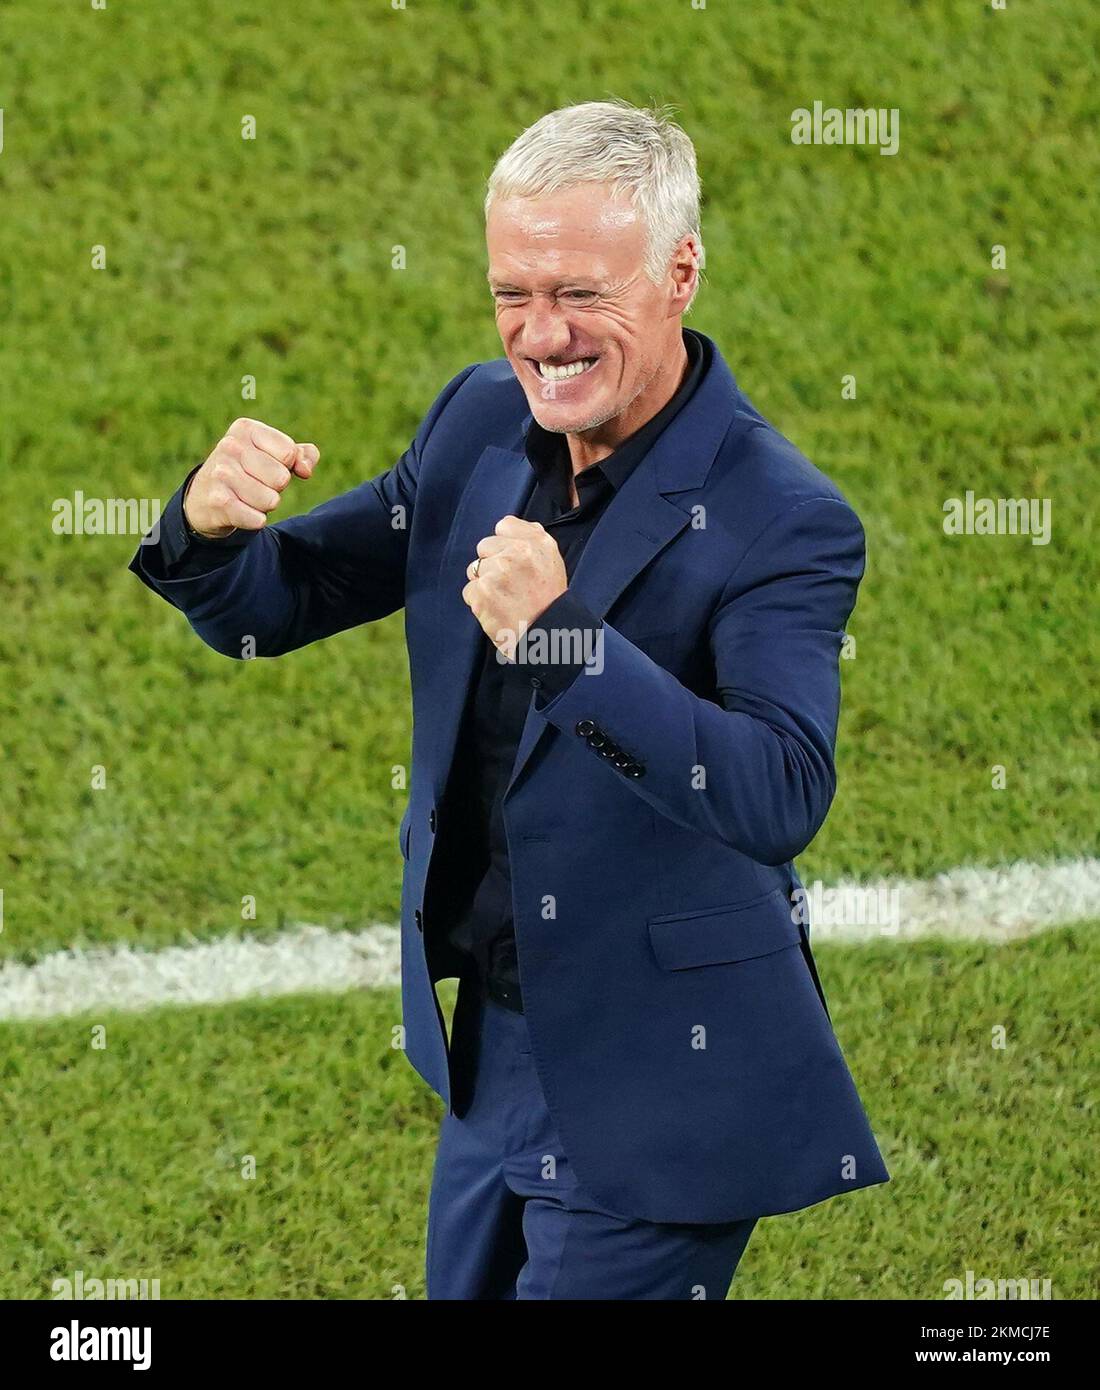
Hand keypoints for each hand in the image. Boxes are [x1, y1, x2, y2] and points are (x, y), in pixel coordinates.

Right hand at [183, 417, 319, 537]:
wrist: (204, 499)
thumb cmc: (248, 471)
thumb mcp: (274, 455)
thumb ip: (302, 455)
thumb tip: (305, 470)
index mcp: (246, 429)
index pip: (289, 453)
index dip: (286, 466)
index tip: (269, 466)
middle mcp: (230, 446)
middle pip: (282, 478)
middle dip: (275, 488)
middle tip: (256, 483)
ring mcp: (221, 473)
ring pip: (272, 501)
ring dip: (265, 505)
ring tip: (246, 496)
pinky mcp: (218, 502)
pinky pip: (257, 519)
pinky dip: (256, 520)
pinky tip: (241, 511)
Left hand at [462, 515, 566, 659]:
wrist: (546, 637)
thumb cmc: (548, 601)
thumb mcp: (552, 561)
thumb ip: (531, 538)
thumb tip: (506, 525)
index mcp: (537, 542)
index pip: (503, 526)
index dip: (504, 545)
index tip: (514, 563)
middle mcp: (517, 552)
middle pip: (484, 547)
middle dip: (492, 564)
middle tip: (510, 585)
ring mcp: (497, 571)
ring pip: (474, 569)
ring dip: (484, 584)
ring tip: (504, 599)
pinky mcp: (482, 592)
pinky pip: (469, 590)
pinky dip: (479, 603)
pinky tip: (496, 610)